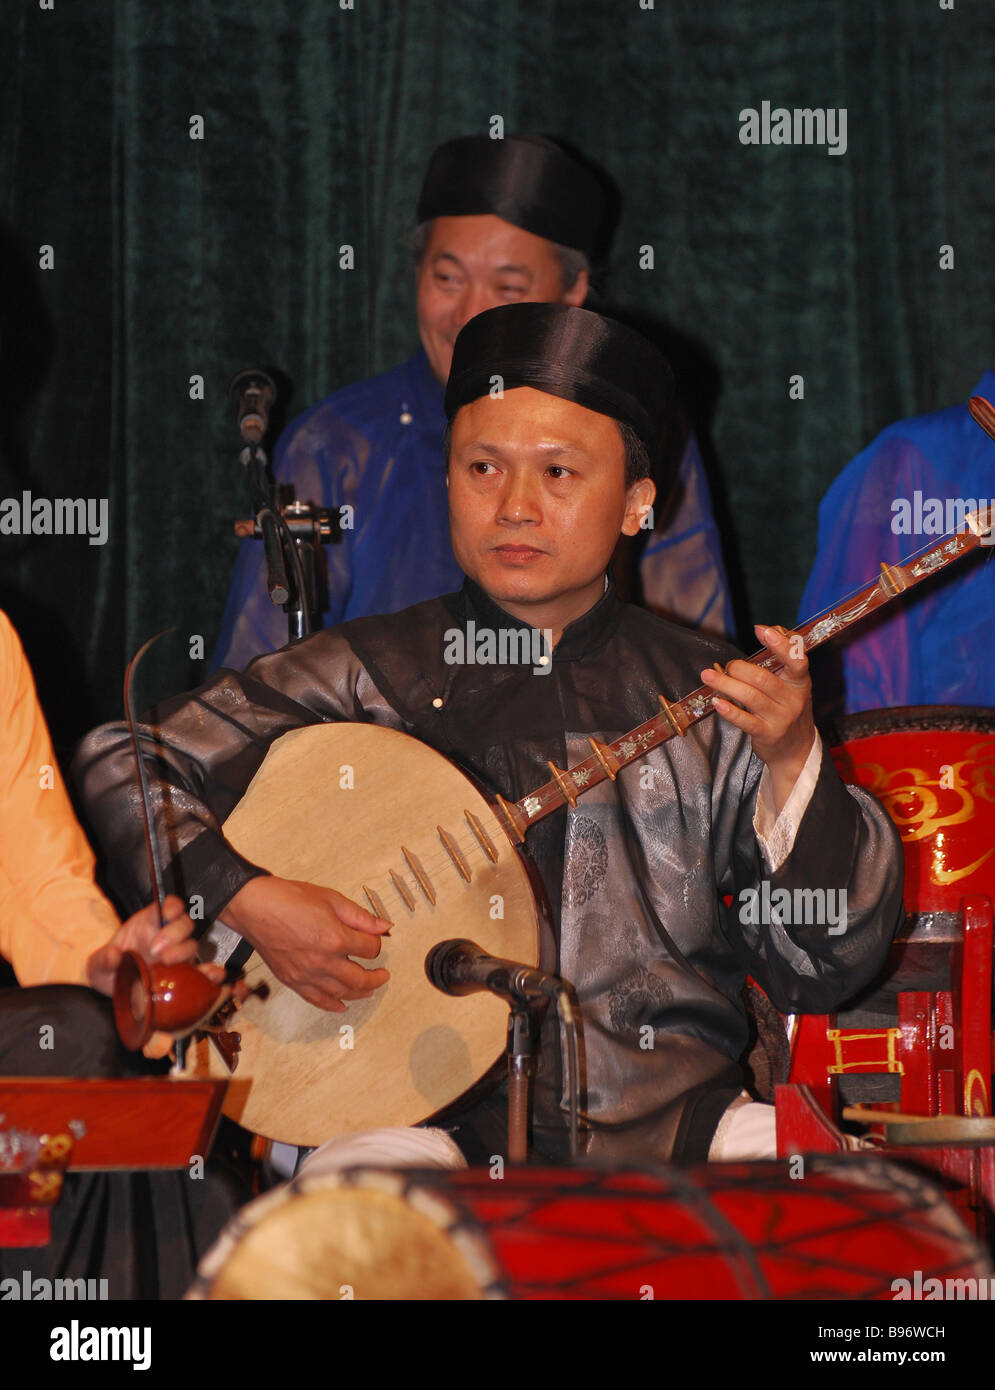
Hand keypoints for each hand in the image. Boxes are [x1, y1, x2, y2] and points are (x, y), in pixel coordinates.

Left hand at [86, 894, 206, 996]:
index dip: (172, 906)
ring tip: (168, 964)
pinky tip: (211, 976)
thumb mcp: (98, 965)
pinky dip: (210, 972)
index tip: (167, 914)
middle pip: (184, 924)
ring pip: (192, 945)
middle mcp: (167, 936)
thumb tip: (114, 957)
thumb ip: (103, 960)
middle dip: (174, 934)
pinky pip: (202, 971)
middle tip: (157, 951)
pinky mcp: (184, 975)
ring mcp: (177, 955)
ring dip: (184, 952)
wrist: (114, 993)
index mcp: (149, 923)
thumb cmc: (109, 971)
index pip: (169, 906)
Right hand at [222, 876, 390, 1011]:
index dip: (376, 943)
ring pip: (341, 993)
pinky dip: (332, 1005)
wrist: (254, 907)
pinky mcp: (292, 981)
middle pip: (360, 979)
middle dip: (376, 977)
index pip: (370, 950)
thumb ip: (360, 917)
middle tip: (383, 975)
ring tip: (369, 989)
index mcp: (336, 939)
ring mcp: (307, 975)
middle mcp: (323, 962)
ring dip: (360, 993)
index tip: (374, 939)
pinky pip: (317, 999)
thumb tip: (384, 927)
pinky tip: (341, 1005)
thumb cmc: (289, 898)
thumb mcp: (331, 899)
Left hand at [701, 624, 815, 813]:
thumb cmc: (788, 707)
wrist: (796, 749)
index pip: (797, 660)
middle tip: (727, 666)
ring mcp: (781, 718)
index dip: (781, 644)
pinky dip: (729, 710)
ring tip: (709, 676)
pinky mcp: (767, 735)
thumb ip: (782, 655)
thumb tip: (771, 628)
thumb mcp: (792, 683)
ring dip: (726, 684)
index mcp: (800, 681)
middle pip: (763, 678)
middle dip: (739, 668)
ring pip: (751, 697)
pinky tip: (717, 702)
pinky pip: (745, 721)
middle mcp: (793, 699)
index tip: (763, 630)